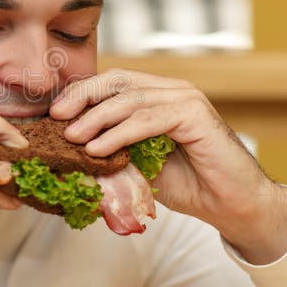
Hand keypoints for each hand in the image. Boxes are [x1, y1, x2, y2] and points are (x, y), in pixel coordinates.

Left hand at [49, 69, 286, 263]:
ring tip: (73, 137)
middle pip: (118, 81)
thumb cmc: (187, 185)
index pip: (112, 82)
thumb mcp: (138, 163)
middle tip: (56, 116)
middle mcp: (172, 90)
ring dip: (97, 118)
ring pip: (130, 99)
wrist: (232, 206)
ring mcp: (186, 99)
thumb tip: (70, 147)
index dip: (81, 93)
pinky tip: (98, 149)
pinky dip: (120, 133)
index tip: (54, 112)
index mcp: (158, 95)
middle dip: (83, 97)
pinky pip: (149, 119)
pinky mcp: (196, 115)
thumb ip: (112, 149)